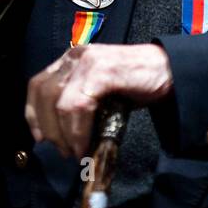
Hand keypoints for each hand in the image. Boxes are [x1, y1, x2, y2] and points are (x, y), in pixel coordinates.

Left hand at [25, 44, 173, 159]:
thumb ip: (82, 103)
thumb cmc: (139, 83)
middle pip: (43, 93)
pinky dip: (78, 131)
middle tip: (62, 151)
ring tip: (74, 151)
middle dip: (47, 128)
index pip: (38, 84)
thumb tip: (64, 135)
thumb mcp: (102, 91)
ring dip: (63, 133)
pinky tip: (85, 144)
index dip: (34, 114)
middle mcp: (76, 56)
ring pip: (58, 102)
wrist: (173, 71)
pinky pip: (78, 106)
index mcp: (73, 59)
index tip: (40, 138)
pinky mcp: (101, 71)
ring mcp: (88, 61)